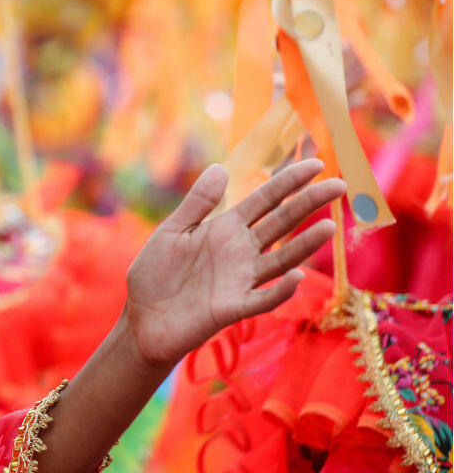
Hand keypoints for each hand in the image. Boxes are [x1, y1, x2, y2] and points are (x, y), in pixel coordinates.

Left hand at [123, 159, 343, 366]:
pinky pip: (263, 299)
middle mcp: (240, 252)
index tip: (316, 163)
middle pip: (281, 223)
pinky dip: (281, 290)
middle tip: (340, 185)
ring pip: (281, 259)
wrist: (141, 318)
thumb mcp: (172, 231)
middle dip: (309, 204)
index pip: (264, 200)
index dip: (288, 182)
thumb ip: (197, 203)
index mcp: (226, 229)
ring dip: (305, 246)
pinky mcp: (233, 308)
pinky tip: (296, 276)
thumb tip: (220, 167)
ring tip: (328, 226)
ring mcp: (240, 280)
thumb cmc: (156, 274)